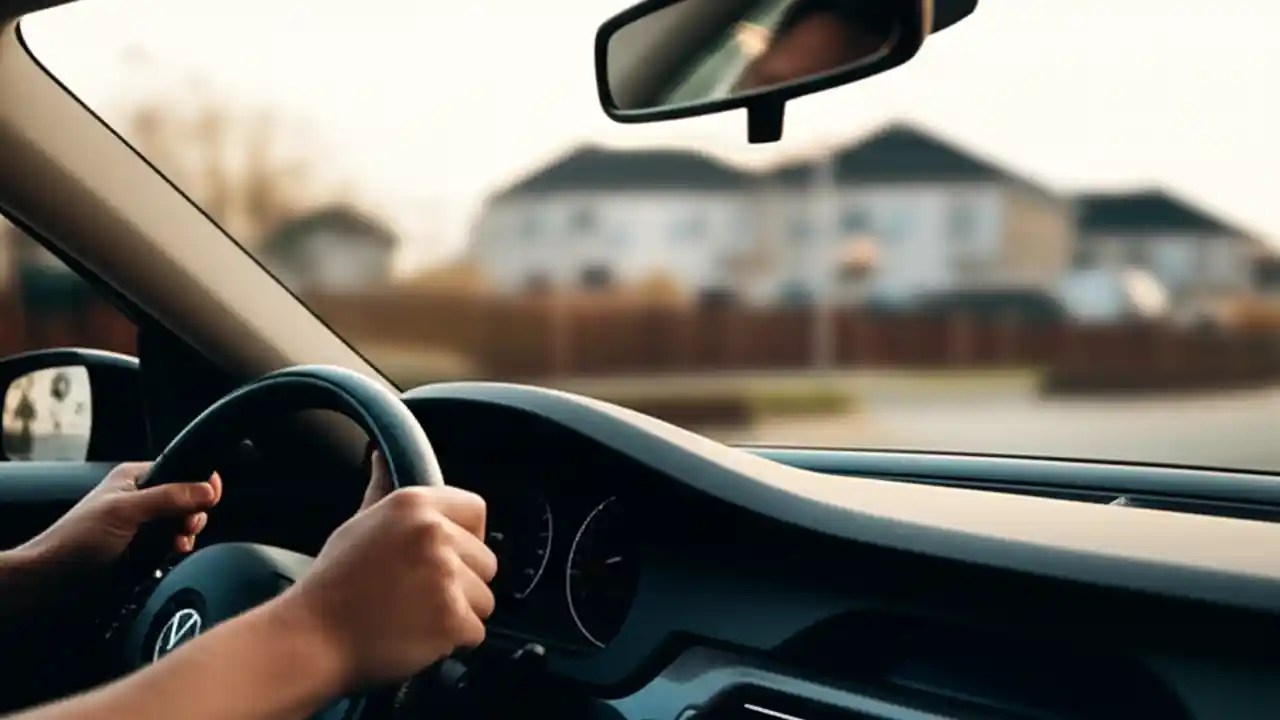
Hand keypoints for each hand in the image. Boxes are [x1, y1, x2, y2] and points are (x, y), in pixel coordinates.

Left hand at [20, 462, 221, 572]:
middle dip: (194, 513)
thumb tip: (208, 489)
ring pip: (183, 523)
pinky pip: (173, 543)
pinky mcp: (144, 548)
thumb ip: (168, 497)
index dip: (199, 483)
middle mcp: (142, 498)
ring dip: (187, 534)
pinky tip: (172, 553)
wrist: (53, 579)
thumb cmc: (77, 538)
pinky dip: (177, 548)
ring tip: (178, 543)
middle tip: (186, 526)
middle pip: (188, 498)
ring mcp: (144, 524)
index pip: (182, 470)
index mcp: (136, 478)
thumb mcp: (125, 511)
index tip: (208, 499)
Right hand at [275, 450, 496, 687]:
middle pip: (486, 560)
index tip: (450, 555)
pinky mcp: (450, 617)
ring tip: (415, 615)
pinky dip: (452, 641)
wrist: (311, 637)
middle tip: (420, 594)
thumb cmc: (333, 584)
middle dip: (463, 582)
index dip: (468, 536)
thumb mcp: (358, 524)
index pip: (476, 510)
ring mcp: (444, 576)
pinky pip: (475, 631)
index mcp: (414, 505)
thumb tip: (381, 455)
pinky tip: (417, 635)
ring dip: (458, 614)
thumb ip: (382, 489)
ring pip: (484, 598)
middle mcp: (433, 533)